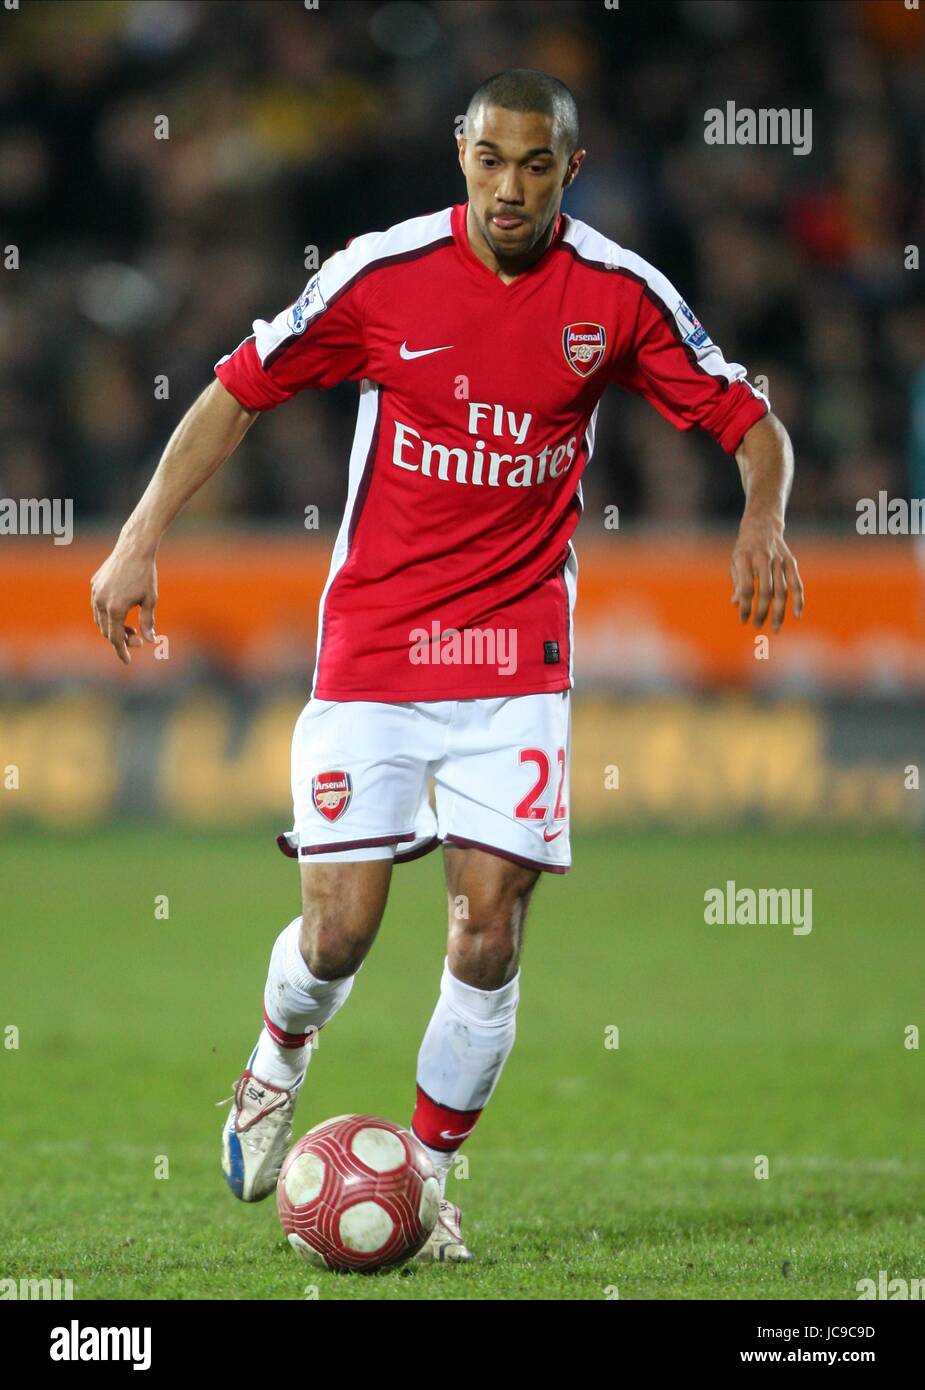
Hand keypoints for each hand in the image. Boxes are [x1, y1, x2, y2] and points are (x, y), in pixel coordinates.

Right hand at [90, 543, 157, 664]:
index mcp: (115, 609)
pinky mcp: (94, 584)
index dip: (122, 651)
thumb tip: (151, 641)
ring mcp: (95, 593)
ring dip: (114, 628)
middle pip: (107, 631)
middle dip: (121, 639)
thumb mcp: (150, 600)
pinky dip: (107, 615)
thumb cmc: (146, 574)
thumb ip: (148, 622)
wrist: (134, 549)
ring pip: (100, 620)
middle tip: (138, 640)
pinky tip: (121, 613)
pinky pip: (98, 606)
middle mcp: (101, 602)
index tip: (127, 661)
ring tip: (131, 628)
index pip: (116, 638)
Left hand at [729, 521, 803, 630]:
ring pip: (781, 590)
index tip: (743, 619)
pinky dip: (798, 599)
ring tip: (775, 627)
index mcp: (744, 559)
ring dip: (779, 611)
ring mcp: (778, 559)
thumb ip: (737, 583)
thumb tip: (736, 603)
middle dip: (761, 611)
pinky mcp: (790, 561)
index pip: (745, 587)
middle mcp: (762, 558)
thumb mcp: (735, 562)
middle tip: (758, 626)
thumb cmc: (744, 549)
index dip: (745, 606)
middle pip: (764, 591)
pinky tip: (796, 614)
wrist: (762, 524)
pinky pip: (796, 582)